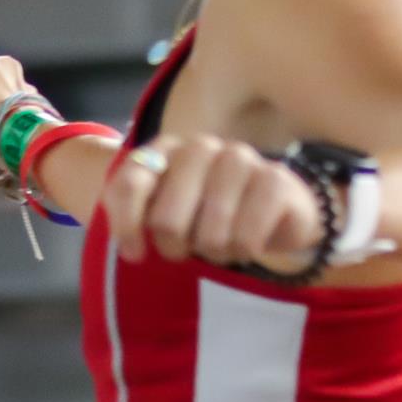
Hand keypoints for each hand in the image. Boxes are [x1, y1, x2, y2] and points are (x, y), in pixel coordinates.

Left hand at [102, 133, 323, 268]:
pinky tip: (248, 242)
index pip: (129, 186)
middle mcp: (200, 147)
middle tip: (190, 247)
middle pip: (166, 221)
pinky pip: (245, 237)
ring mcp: (239, 158)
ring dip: (215, 252)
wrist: (275, 211)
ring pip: (209, 234)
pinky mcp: (274, 178)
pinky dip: (243, 251)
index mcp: (165, 149)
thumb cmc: (207, 213)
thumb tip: (132, 249)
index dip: (126, 227)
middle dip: (175, 247)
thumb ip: (135, 218)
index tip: (134, 255)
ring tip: (222, 243)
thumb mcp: (164, 213)